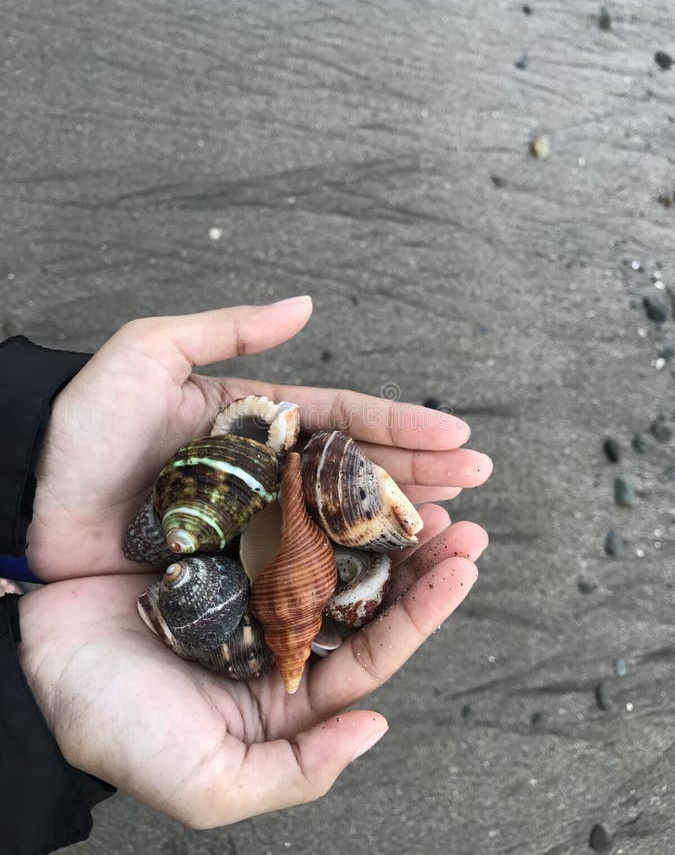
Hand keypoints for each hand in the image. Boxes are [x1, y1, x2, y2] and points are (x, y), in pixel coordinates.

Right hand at [18, 515, 486, 826]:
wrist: (29, 652)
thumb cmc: (111, 722)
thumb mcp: (209, 783)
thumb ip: (299, 773)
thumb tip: (375, 727)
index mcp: (285, 681)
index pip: (372, 645)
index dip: (422, 609)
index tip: (462, 568)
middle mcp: (277, 620)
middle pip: (365, 583)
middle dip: (419, 550)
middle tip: (464, 517)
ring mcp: (250, 566)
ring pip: (333, 533)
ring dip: (382, 507)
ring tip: (432, 479)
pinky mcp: (221, 520)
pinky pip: (281, 496)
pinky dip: (320, 478)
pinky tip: (354, 458)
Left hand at [27, 296, 491, 580]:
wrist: (23, 504)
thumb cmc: (80, 428)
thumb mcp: (148, 355)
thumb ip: (226, 329)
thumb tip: (304, 304)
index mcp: (256, 425)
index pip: (344, 421)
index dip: (402, 426)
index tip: (457, 434)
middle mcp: (266, 480)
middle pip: (356, 478)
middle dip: (420, 478)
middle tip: (476, 485)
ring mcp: (253, 534)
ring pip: (341, 532)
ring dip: (400, 532)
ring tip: (454, 535)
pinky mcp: (236, 582)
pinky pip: (303, 581)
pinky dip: (351, 583)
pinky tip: (394, 585)